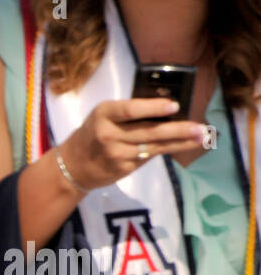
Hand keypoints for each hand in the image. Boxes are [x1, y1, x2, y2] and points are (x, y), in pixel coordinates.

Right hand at [57, 97, 206, 190]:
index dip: (154, 108)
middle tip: (199, 127)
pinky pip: (149, 156)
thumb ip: (128, 112)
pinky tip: (183, 146)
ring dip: (180, 141)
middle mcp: (108, 134)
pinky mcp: (122, 168)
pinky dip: (167, 150)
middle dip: (177, 129)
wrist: (73, 165)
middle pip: (148, 131)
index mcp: (104, 114)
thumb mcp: (103, 116)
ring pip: (154, 146)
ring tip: (200, 137)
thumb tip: (167, 108)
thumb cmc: (93, 133)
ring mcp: (116, 154)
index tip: (175, 106)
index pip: (131, 109)